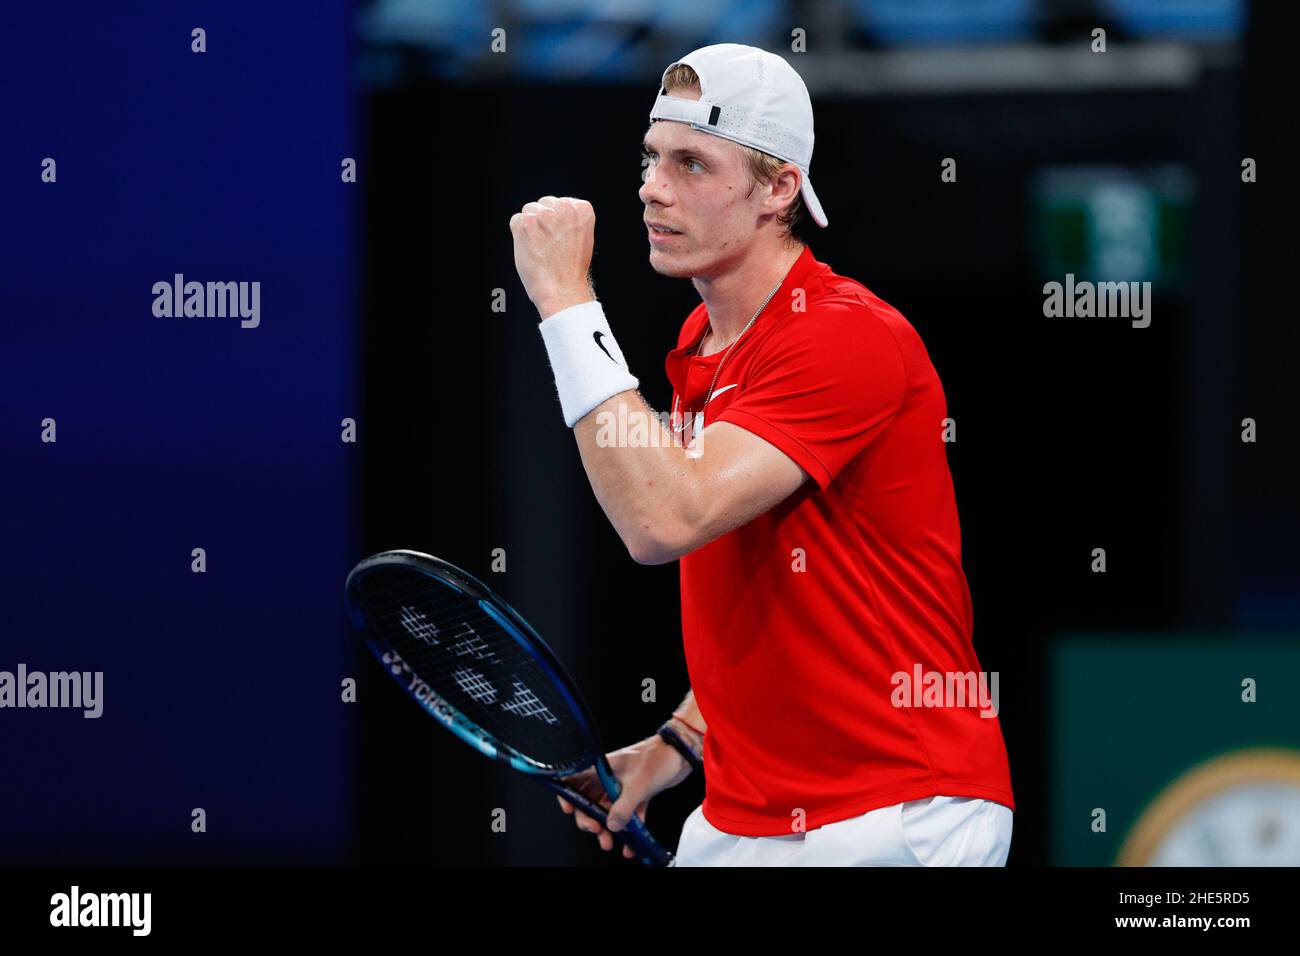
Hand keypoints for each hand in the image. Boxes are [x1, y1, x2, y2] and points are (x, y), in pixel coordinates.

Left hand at [509, 195, 596, 318]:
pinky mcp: (526, 224)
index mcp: (582, 209)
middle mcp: (564, 207)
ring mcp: (544, 214)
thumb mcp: (583, 239)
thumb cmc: (571, 269)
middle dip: (543, 221)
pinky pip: (516, 220)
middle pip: (544, 204)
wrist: (562, 289)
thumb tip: (554, 212)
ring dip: (530, 226)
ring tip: (541, 247)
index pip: (561, 203)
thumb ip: (571, 221)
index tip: (561, 237)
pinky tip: (531, 248)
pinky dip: (519, 235)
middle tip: (550, 245)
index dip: (558, 222)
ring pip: (529, 210)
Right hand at [556, 734, 692, 857]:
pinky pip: (627, 815)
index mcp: (601, 767)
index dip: (567, 793)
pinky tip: (629, 844)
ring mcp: (622, 787)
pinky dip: (628, 829)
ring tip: (609, 842)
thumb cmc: (658, 757)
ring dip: (607, 828)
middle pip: (589, 801)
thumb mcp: (637, 785)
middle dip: (589, 819)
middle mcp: (608, 777)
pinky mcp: (636, 794)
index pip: (575, 778)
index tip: (570, 810)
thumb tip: (612, 826)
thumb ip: (623, 808)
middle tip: (596, 831)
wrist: (681, 753)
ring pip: (607, 811)